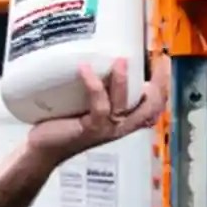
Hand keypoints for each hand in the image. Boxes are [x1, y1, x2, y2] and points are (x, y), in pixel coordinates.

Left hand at [26, 54, 170, 165]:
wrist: (42, 149)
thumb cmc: (63, 125)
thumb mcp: (85, 105)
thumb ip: (96, 90)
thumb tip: (94, 57)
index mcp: (124, 120)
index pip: (152, 105)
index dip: (163, 86)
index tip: (165, 62)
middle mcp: (120, 126)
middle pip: (150, 107)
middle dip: (159, 84)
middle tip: (159, 62)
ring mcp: (107, 129)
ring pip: (124, 104)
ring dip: (123, 81)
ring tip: (120, 61)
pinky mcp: (91, 129)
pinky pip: (99, 106)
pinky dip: (94, 86)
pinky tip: (84, 69)